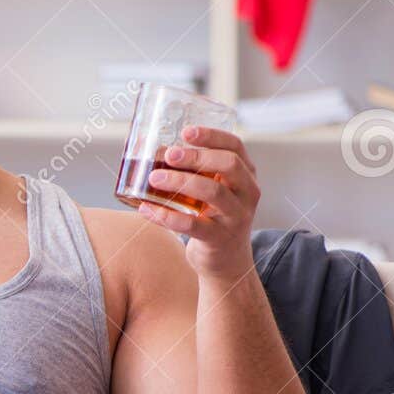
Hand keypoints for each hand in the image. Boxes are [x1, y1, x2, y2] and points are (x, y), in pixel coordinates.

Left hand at [136, 124, 259, 280]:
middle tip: (168, 154)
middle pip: (228, 165)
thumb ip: (193, 173)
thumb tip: (152, 153)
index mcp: (245, 175)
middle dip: (197, 156)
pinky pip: (192, 225)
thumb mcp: (211, 191)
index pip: (235, 147)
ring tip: (154, 177)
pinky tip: (146, 209)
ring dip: (180, 181)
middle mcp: (247, 193)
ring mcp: (236, 217)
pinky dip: (166, 216)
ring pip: (213, 192)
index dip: (212, 136)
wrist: (226, 262)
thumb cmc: (212, 217)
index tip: (186, 131)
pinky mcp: (219, 239)